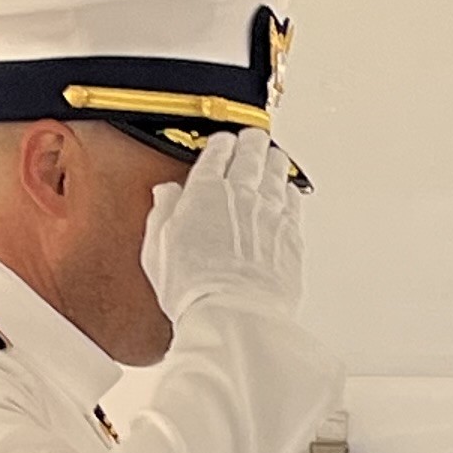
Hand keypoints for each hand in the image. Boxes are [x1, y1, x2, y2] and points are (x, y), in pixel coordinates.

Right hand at [141, 128, 306, 315]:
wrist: (232, 314)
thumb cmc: (192, 289)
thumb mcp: (157, 249)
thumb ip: (163, 214)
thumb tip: (166, 194)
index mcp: (204, 191)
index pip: (216, 152)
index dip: (220, 144)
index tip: (222, 143)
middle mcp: (241, 195)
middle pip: (251, 153)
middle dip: (251, 142)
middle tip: (252, 138)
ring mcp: (270, 213)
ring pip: (277, 171)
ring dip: (273, 161)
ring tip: (273, 156)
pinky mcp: (291, 235)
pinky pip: (294, 201)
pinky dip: (290, 191)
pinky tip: (288, 191)